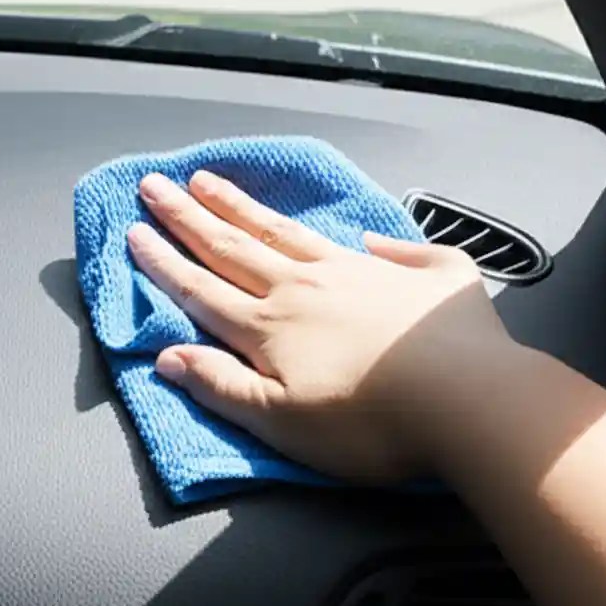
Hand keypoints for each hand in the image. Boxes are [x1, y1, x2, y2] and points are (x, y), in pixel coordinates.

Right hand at [127, 170, 518, 482]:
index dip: (164, 261)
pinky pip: (392, 249)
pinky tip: (362, 235)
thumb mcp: (280, 422)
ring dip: (244, 206)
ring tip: (211, 180)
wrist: (470, 402)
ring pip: (289, 232)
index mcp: (269, 325)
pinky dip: (372, 239)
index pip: (201, 288)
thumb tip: (167, 356)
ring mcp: (361, 272)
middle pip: (234, 245)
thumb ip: (222, 386)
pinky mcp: (421, 274)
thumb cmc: (369, 425)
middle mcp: (306, 287)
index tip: (135, 230)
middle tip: (155, 183)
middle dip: (189, 216)